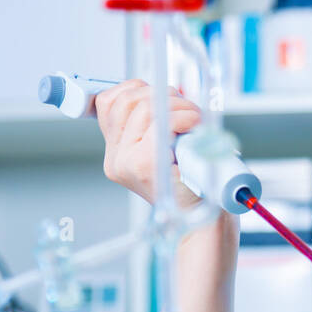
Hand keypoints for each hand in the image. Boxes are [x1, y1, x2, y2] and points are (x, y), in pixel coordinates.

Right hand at [95, 79, 202, 207]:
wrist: (204, 222)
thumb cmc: (194, 184)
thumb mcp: (169, 147)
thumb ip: (158, 121)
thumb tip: (166, 90)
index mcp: (117, 154)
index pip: (108, 102)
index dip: (136, 89)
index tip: (160, 96)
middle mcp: (116, 159)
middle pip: (127, 99)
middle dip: (163, 94)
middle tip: (187, 109)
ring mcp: (127, 162)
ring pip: (147, 107)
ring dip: (180, 105)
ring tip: (195, 121)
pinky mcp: (145, 164)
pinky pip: (163, 121)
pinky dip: (185, 116)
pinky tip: (195, 128)